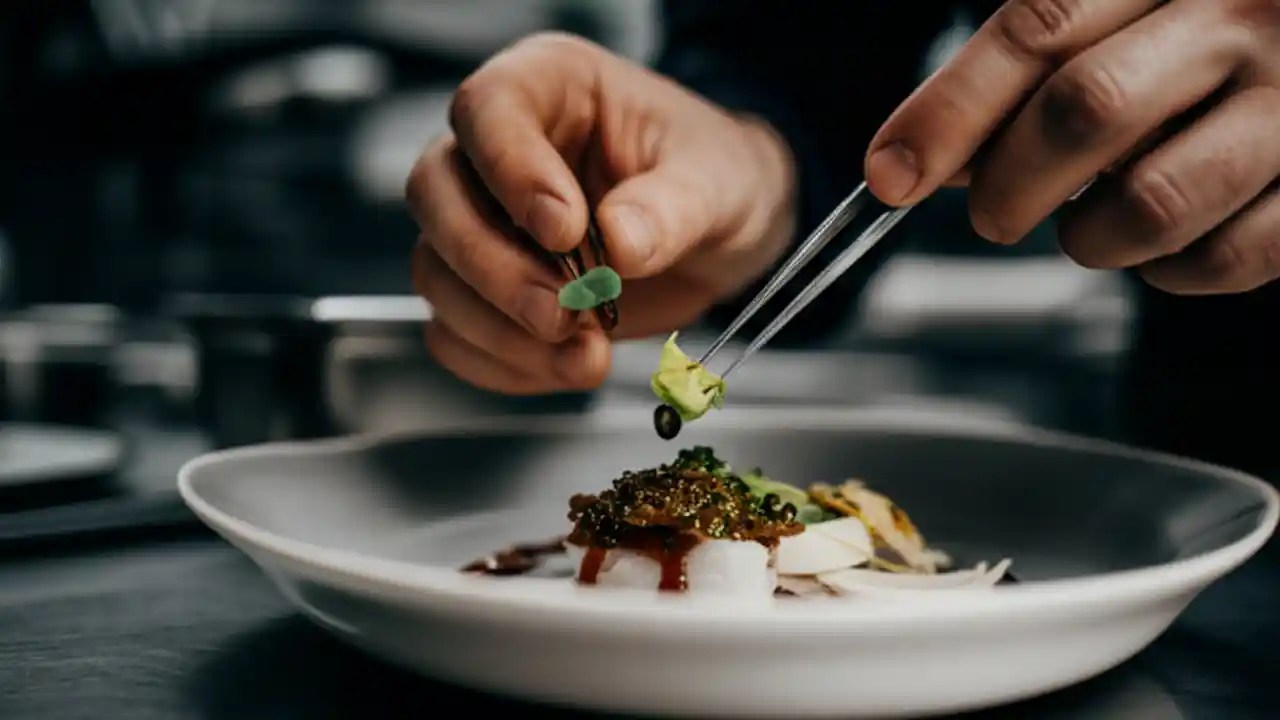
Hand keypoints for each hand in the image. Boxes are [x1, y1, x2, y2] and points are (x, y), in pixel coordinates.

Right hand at [405, 33, 795, 394]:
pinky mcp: (484, 292)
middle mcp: (495, 151)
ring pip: (434, 271)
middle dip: (493, 266)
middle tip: (562, 312)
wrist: (722, 240)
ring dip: (501, 328)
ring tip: (586, 352)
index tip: (566, 229)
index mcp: (548, 86)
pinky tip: (563, 365)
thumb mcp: (718, 180)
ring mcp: (480, 223)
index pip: (487, 109)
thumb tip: (621, 240)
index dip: (511, 171)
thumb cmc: (715, 178)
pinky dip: (502, 363)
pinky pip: (453, 333)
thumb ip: (673, 205)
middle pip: (435, 194)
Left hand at [866, 0, 1279, 294]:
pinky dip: (1169, 270)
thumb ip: (1027, 75)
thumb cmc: (1205, 46)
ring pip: (1150, 201)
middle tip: (995, 212)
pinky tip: (1169, 237)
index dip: (950, 109)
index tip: (891, 174)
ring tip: (1094, 222)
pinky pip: (1220, 259)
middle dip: (1009, 184)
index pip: (1038, 27)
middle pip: (1084, 109)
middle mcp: (1240, 20)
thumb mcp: (1119, 24)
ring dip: (1090, 238)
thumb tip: (922, 158)